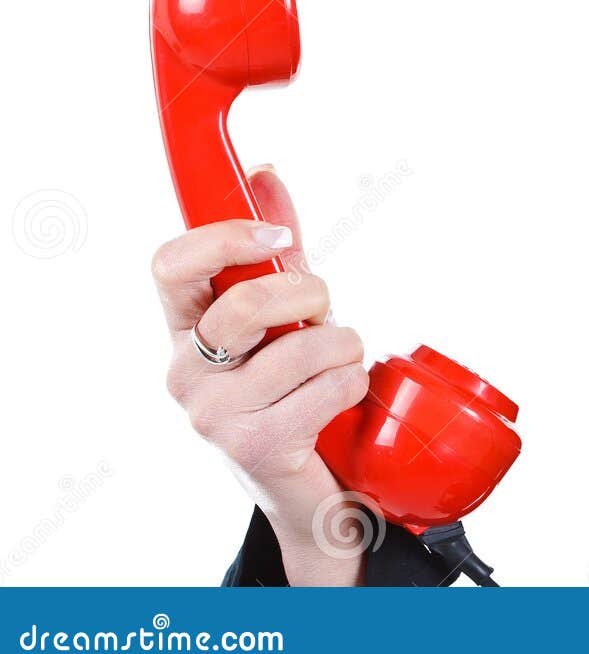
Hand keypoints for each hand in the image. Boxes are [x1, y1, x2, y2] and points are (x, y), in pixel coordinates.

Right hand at [152, 165, 370, 584]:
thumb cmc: (293, 382)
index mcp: (183, 326)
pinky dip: (354, 383)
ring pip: (308, 345)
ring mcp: (214, 414)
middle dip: (310, 295)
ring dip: (344, 346)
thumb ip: (274, 246)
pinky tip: (336, 402)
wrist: (310, 479)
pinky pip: (334, 384)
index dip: (225, 237)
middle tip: (323, 313)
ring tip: (333, 366)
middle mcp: (185, 370)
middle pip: (246, 303)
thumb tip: (263, 173)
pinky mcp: (257, 446)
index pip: (169, 264)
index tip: (278, 237)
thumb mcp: (282, 309)